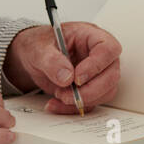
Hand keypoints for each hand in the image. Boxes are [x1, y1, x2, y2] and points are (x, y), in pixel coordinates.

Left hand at [3, 22, 121, 112]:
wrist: (32, 57)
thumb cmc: (39, 44)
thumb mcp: (38, 48)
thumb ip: (51, 60)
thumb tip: (66, 77)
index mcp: (91, 36)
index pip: (108, 49)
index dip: (96, 65)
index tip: (77, 78)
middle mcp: (99, 55)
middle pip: (111, 75)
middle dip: (90, 90)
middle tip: (67, 94)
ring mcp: (97, 73)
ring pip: (106, 92)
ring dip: (83, 100)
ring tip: (59, 95)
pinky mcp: (90, 89)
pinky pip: (90, 103)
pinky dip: (73, 108)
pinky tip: (55, 103)